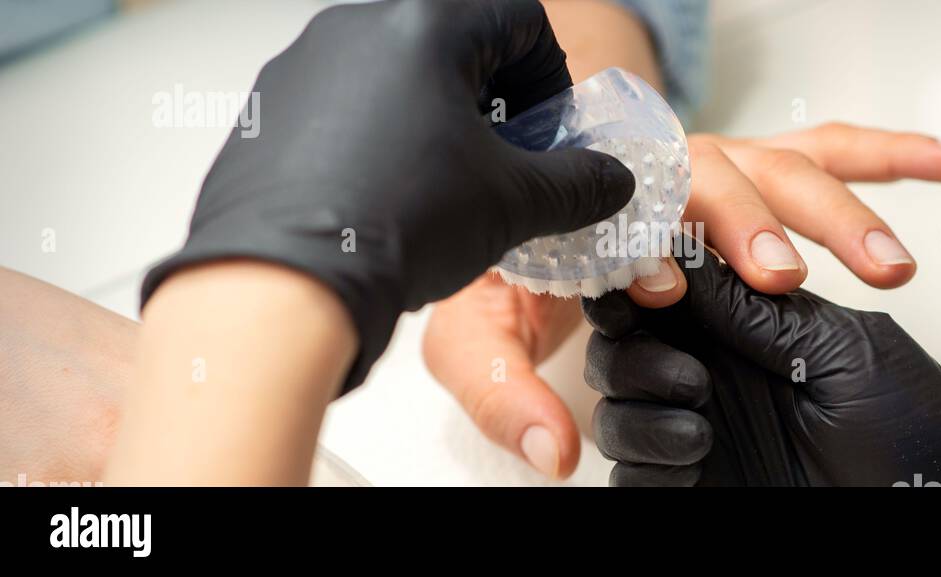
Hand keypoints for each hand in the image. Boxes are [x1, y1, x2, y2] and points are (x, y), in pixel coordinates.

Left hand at [142, 0, 633, 393]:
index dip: (550, 74)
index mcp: (425, 26)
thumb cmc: (397, 225)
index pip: (518, 18)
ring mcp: (301, 68)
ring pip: (391, 75)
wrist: (282, 285)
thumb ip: (577, 184)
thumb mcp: (514, 204)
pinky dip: (375, 140)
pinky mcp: (265, 111)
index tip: (547, 130)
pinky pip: (339, 108)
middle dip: (491, 100)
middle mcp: (355, 29)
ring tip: (441, 191)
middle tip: (503, 162)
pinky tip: (381, 202)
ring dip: (432, 120)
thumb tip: (611, 181)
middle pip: (451, 42)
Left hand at [423, 124, 940, 477]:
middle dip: (751, 225)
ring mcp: (721, 168)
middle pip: (718, 177)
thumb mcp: (475, 332)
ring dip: (839, 211)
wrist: (530, 213)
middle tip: (780, 276)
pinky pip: (835, 150)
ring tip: (883, 263)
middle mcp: (664, 173)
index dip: (644, 246)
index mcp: (595, 201)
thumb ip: (506, 390)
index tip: (659, 288)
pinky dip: (893, 154)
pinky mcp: (762, 171)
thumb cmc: (509, 271)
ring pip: (790, 164)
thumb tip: (555, 452)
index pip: (624, 212)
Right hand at [581, 252, 940, 485]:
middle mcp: (713, 366)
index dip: (642, 274)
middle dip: (633, 341)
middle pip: (623, 341)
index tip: (646, 277)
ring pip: (615, 404)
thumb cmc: (915, 422)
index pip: (667, 284)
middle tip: (679, 352)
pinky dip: (649, 457)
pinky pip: (630, 469)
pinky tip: (696, 450)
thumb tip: (683, 256)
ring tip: (697, 407)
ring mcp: (694, 424)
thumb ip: (753, 307)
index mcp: (747, 321)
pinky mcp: (686, 480)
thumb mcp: (835, 346)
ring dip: (640, 401)